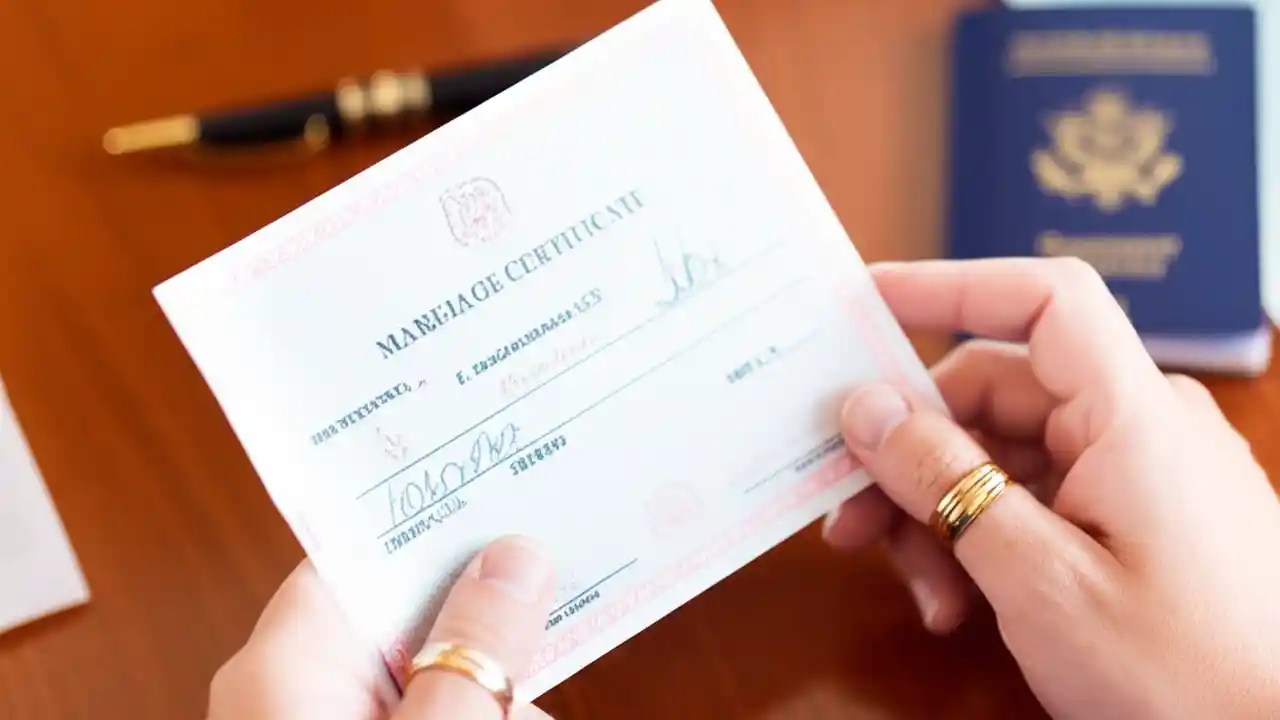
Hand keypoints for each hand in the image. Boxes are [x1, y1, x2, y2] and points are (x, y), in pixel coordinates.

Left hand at [208, 536, 555, 719]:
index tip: (515, 498)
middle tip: (555, 631)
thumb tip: (515, 557)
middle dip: (488, 636)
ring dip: (487, 693)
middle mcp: (289, 684)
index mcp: (285, 661)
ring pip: (427, 674)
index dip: (443, 520)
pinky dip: (464, 715)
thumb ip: (474, 651)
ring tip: (526, 712)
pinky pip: (416, 709)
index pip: (366, 547)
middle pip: (412, 614)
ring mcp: (313, 719)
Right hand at [824, 258, 1279, 717]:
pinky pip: (1036, 497)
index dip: (952, 284)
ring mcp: (1138, 473)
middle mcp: (1137, 425)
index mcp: (1132, 415)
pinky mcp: (1135, 518)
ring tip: (920, 592)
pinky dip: (985, 539)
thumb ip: (945, 483)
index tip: (864, 302)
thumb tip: (865, 409)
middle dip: (913, 454)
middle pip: (995, 395)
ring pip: (1004, 455)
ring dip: (943, 514)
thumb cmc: (1187, 674)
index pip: (1043, 301)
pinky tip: (960, 603)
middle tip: (849, 515)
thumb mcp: (1037, 580)